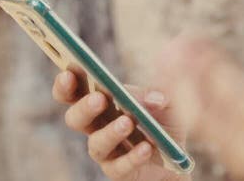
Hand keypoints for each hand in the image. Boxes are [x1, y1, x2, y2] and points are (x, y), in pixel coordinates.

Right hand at [52, 71, 188, 180]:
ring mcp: (106, 151)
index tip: (68, 73)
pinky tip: (146, 148)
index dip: (66, 84)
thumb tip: (153, 98)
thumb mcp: (166, 103)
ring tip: (127, 122)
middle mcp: (96, 127)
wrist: (177, 155)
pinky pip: (119, 167)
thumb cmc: (163, 121)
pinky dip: (133, 156)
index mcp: (101, 103)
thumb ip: (158, 96)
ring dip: (110, 132)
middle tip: (99, 99)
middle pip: (75, 118)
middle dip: (84, 108)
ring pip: (96, 144)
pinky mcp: (118, 171)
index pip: (74, 93)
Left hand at [158, 15, 243, 180]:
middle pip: (200, 115)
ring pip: (197, 127)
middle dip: (181, 78)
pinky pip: (205, 135)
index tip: (194, 39)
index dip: (208, 65)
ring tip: (167, 62)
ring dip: (181, 91)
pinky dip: (191, 106)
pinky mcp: (235, 167)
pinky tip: (185, 85)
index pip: (230, 96)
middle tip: (171, 47)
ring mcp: (237, 164)